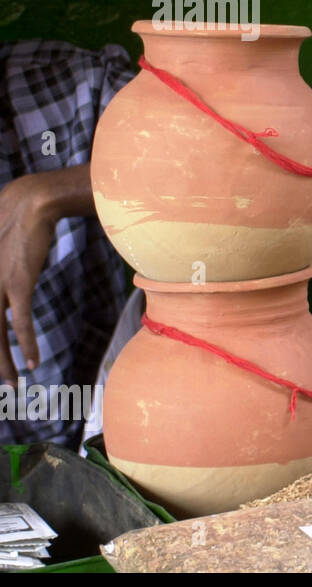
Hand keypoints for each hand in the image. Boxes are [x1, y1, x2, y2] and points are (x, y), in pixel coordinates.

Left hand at [0, 172, 64, 384]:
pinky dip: (26, 343)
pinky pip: (20, 321)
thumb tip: (9, 298)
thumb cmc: (15, 219)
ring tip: (13, 383)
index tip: (0, 363)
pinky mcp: (17, 282)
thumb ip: (0, 272)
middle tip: (4, 383)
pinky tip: (34, 362)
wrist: (30, 202)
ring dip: (4, 362)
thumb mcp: (0, 252)